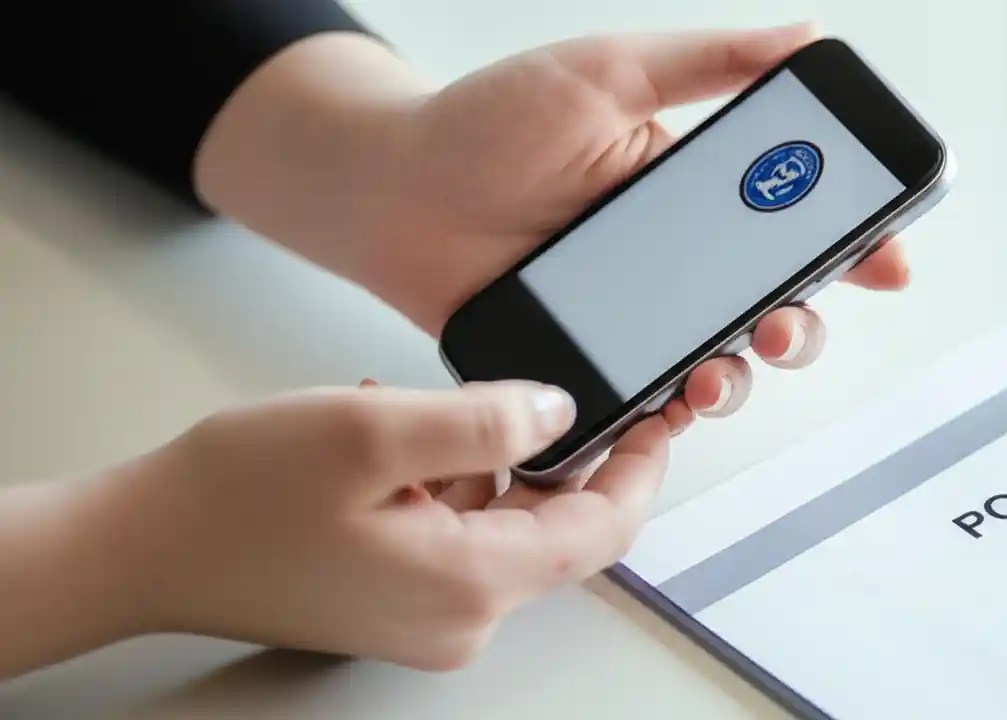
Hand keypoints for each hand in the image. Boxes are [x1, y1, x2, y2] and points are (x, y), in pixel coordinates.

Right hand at [34, 381, 665, 673]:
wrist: (146, 547)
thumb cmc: (239, 496)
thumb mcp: (372, 432)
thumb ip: (484, 421)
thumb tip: (560, 413)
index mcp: (470, 583)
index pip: (602, 530)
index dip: (638, 467)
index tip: (658, 414)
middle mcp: (461, 616)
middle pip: (551, 522)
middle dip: (529, 447)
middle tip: (475, 396)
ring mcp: (429, 614)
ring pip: (498, 516)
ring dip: (468, 455)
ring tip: (393, 421)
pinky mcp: (400, 600)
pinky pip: (455, 528)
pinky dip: (437, 478)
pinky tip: (382, 448)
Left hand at [196, 26, 911, 431]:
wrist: (389, 190)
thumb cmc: (486, 123)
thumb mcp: (606, 73)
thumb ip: (707, 63)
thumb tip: (807, 36)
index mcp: (691, 192)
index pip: (793, 224)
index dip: (852, 245)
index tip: (887, 260)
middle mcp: (674, 263)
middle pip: (772, 305)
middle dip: (801, 323)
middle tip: (786, 319)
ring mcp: (632, 319)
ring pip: (720, 362)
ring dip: (743, 374)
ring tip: (720, 368)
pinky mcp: (586, 362)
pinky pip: (646, 400)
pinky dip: (671, 413)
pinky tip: (670, 405)